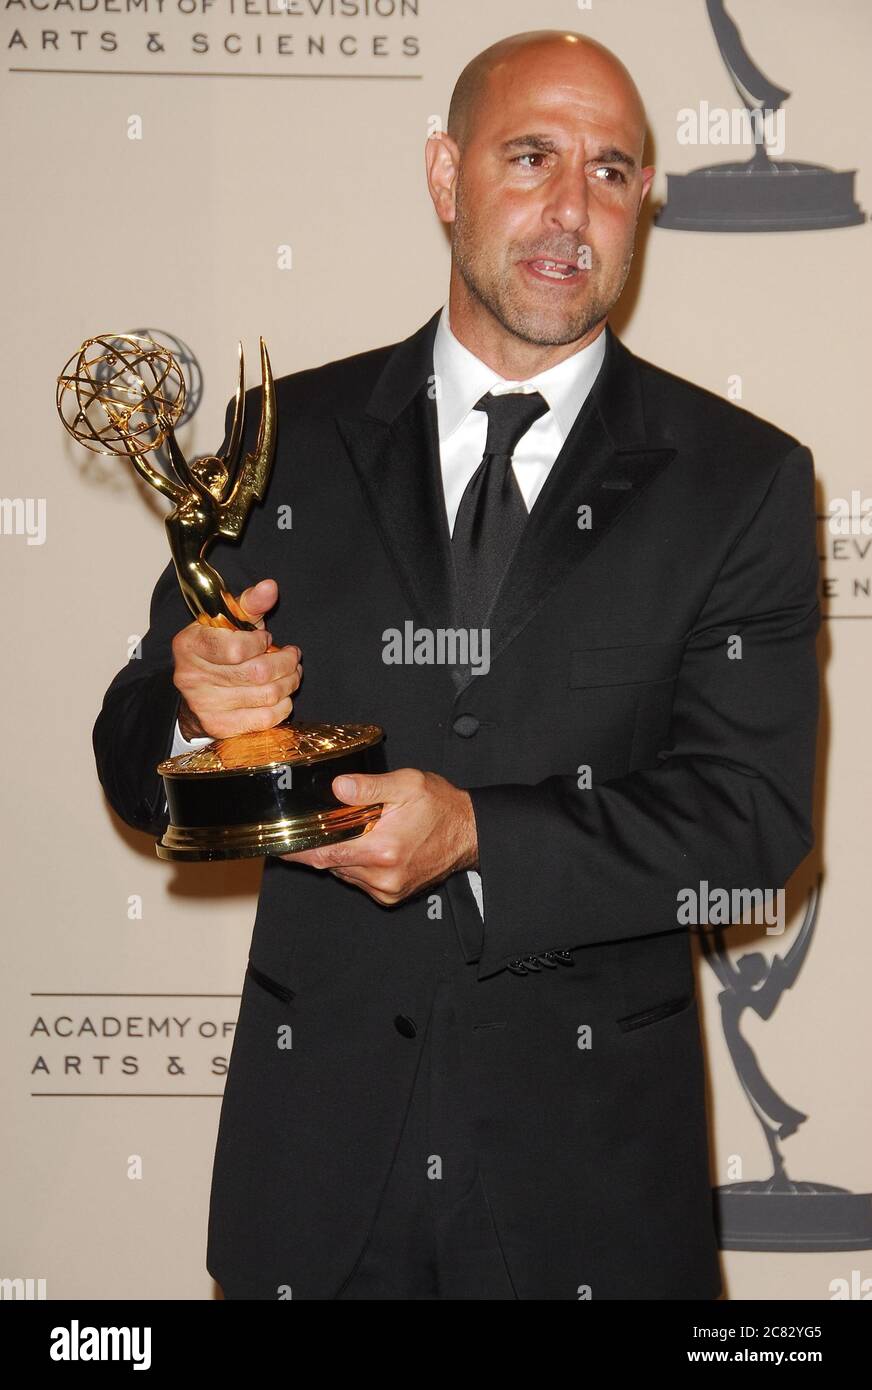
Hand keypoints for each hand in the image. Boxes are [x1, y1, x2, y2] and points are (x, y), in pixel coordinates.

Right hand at [171, 578, 302, 739]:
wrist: (198, 681)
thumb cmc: (219, 644)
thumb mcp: (230, 618)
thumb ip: (251, 603)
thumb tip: (270, 587)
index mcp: (189, 645)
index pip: (235, 649)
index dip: (261, 643)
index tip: (267, 638)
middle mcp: (191, 677)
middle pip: (257, 674)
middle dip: (286, 663)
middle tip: (292, 656)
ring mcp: (204, 705)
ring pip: (266, 697)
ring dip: (289, 683)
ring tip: (292, 672)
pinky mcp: (219, 727)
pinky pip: (265, 720)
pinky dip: (282, 706)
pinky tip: (281, 695)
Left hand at [281, 768, 478, 904]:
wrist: (468, 834)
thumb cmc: (440, 807)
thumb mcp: (407, 785)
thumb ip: (369, 788)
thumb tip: (337, 788)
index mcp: (383, 850)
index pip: (324, 854)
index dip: (297, 851)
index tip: (278, 845)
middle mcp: (382, 876)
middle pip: (331, 864)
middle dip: (322, 846)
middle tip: (319, 826)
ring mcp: (386, 890)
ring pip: (344, 873)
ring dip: (341, 854)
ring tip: (358, 831)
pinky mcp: (391, 896)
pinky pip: (359, 881)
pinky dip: (356, 864)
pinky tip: (370, 845)